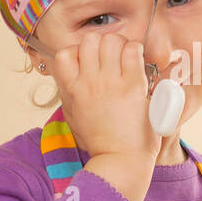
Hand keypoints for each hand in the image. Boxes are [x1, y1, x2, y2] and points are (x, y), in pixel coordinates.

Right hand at [50, 31, 162, 164]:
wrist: (119, 160)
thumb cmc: (99, 142)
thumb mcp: (74, 115)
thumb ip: (70, 93)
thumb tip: (73, 77)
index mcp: (72, 90)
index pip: (64, 53)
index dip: (78, 52)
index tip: (90, 62)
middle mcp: (89, 82)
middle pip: (89, 40)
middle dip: (102, 44)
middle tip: (113, 58)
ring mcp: (110, 82)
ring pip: (110, 40)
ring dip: (120, 45)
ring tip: (127, 60)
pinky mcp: (133, 86)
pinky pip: (132, 50)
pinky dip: (136, 51)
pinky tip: (138, 64)